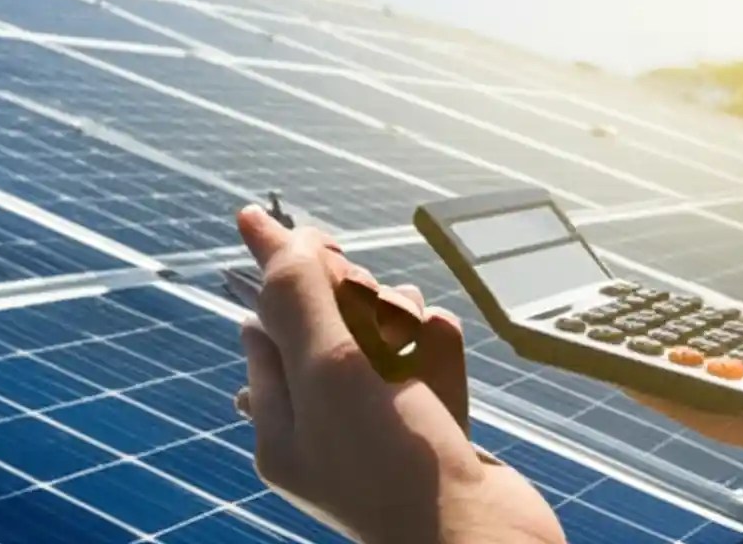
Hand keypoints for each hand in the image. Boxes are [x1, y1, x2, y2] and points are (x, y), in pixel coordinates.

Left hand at [233, 205, 563, 543]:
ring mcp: (379, 429)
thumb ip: (297, 295)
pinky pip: (429, 364)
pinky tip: (442, 342)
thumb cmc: (393, 463)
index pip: (271, 318)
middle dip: (359, 300)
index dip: (297, 274)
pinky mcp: (432, 431)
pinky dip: (437, 348)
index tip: (325, 246)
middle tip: (376, 311)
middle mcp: (322, 424)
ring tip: (417, 336)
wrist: (481, 542)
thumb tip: (260, 230)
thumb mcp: (329, 365)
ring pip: (386, 337)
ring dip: (404, 319)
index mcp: (278, 418)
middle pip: (332, 321)